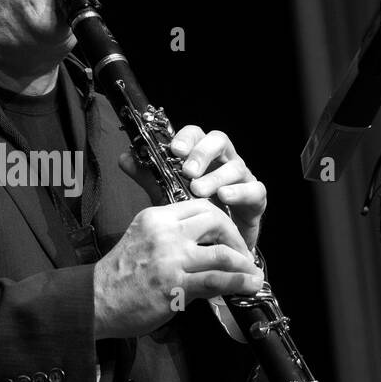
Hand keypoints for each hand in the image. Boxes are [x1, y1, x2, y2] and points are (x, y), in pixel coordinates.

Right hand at [93, 200, 263, 339]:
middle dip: (237, 239)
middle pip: (216, 222)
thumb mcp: (141, 241)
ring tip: (253, 276)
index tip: (229, 237)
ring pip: (222, 253)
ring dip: (244, 266)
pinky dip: (239, 283)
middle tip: (244, 256)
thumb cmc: (118, 276)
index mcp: (156, 217)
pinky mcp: (175, 285)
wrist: (95, 301)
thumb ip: (171, 237)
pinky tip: (248, 287)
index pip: (200, 206)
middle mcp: (165, 233)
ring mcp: (171, 259)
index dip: (222, 220)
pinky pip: (217, 281)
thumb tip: (204, 246)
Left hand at [119, 124, 266, 251]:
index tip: (175, 149)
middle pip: (219, 141)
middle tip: (187, 170)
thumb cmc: (193, 214)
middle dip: (202, 153)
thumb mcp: (167, 194)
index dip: (187, 138)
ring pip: (235, 165)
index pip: (196, 135)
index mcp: (202, 156)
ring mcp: (242, 178)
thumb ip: (149, 176)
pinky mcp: (256, 197)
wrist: (214, 246)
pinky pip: (254, 189)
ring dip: (216, 176)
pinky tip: (224, 196)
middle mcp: (223, 161)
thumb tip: (125, 157)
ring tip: (199, 190)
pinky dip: (239, 191)